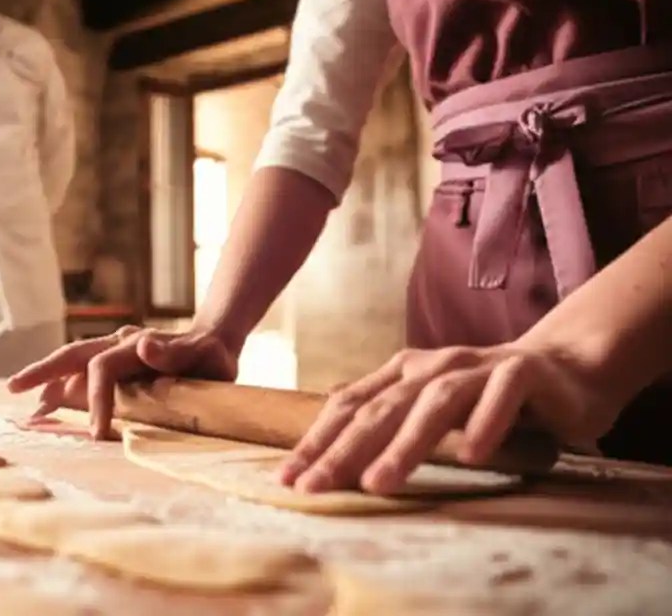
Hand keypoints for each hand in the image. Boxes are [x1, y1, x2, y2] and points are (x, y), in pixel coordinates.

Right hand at [6, 326, 236, 439]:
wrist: (215, 343)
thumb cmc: (213, 357)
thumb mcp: (206, 356)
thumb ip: (174, 354)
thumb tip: (142, 344)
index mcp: (135, 345)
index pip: (102, 369)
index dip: (95, 400)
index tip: (95, 434)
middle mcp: (118, 343)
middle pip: (72, 354)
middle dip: (42, 372)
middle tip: (13, 388)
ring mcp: (114, 351)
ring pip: (72, 362)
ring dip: (46, 379)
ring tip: (23, 401)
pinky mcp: (115, 363)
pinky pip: (81, 373)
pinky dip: (61, 386)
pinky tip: (47, 404)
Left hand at [278, 344, 622, 494]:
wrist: (566, 367)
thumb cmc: (487, 398)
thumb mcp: (430, 409)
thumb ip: (388, 420)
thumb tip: (329, 446)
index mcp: (402, 373)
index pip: (348, 407)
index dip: (317, 441)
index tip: (288, 478)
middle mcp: (432, 366)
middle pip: (380, 409)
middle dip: (343, 450)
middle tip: (315, 487)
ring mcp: (477, 366)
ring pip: (435, 403)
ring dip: (405, 445)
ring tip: (378, 483)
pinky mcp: (523, 372)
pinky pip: (501, 396)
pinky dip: (486, 424)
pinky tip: (472, 457)